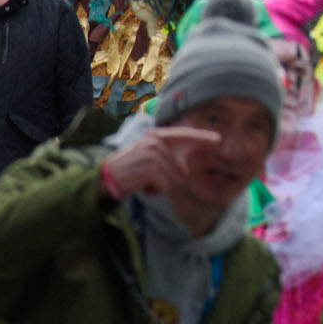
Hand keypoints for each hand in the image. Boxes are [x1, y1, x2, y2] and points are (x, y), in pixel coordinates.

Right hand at [101, 124, 223, 203]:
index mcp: (154, 136)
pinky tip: (142, 188)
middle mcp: (154, 141)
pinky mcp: (149, 167)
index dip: (201, 137)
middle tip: (158, 180)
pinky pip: (165, 184)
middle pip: (180, 163)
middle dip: (175, 176)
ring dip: (161, 185)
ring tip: (145, 184)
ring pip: (173, 176)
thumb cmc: (129, 172)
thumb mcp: (149, 160)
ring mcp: (151, 153)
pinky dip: (156, 190)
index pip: (183, 133)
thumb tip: (189, 167)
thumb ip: (167, 158)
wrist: (105, 180)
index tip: (218, 140)